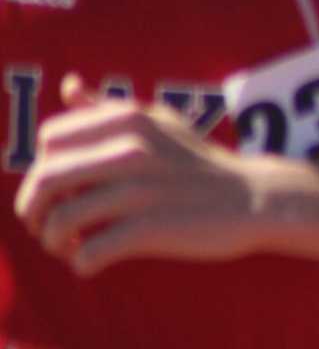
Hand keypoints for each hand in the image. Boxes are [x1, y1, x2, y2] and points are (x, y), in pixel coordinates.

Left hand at [14, 76, 275, 274]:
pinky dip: (80, 263)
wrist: (254, 198)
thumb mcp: (159, 123)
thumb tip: (68, 84)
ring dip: (53, 241)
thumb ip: (108, 107)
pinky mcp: (150, 229)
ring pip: (59, 221)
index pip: (48, 140)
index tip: (60, 188)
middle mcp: (129, 150)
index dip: (44, 167)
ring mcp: (139, 190)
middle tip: (46, 226)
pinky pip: (88, 252)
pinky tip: (91, 263)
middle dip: (34, 210)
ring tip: (68, 246)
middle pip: (43, 182)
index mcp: (128, 119)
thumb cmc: (199, 163)